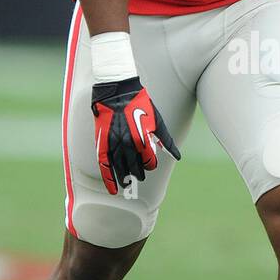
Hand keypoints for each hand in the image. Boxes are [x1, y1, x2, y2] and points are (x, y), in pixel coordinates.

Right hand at [91, 76, 180, 193]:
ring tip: (127, 184)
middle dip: (138, 173)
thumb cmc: (139, 105)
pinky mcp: (102, 142)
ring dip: (124, 178)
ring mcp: (114, 144)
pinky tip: (112, 188)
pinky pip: (104, 165)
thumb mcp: (156, 121)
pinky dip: (108, 178)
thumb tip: (177, 156)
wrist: (117, 91)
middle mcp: (127, 144)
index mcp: (142, 139)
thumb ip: (166, 140)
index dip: (150, 165)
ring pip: (120, 168)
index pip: (148, 162)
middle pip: (134, 167)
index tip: (149, 163)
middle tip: (139, 176)